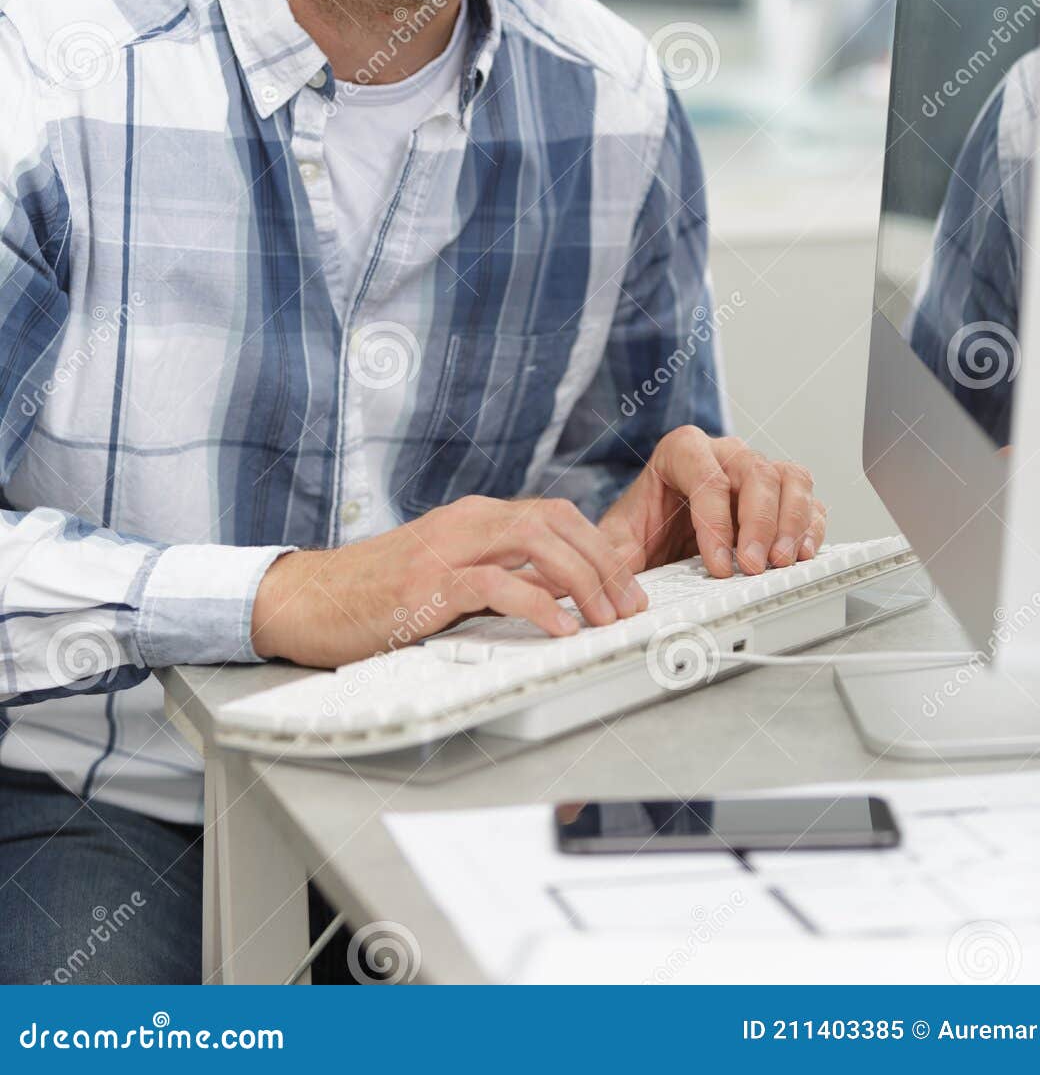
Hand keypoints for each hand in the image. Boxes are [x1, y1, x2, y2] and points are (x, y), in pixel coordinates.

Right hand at [251, 494, 647, 667]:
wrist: (305, 600)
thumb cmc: (373, 595)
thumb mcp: (446, 577)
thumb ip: (497, 577)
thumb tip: (558, 598)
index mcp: (473, 518)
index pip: (555, 515)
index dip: (600, 547)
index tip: (629, 585)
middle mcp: (465, 523)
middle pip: (556, 521)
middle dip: (605, 563)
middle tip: (631, 605)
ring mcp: (445, 549)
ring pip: (535, 542)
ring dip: (584, 580)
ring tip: (608, 618)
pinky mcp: (426, 585)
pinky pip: (495, 584)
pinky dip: (537, 604)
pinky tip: (561, 628)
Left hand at [598, 426, 826, 580]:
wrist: (662, 532)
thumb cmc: (644, 527)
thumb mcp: (619, 539)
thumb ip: (613, 555)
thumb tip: (610, 582)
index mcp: (682, 450)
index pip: (706, 474)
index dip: (715, 521)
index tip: (718, 565)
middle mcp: (724, 453)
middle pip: (755, 471)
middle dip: (758, 522)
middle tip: (753, 566)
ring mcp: (756, 471)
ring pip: (789, 478)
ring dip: (791, 522)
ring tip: (781, 562)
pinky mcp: (781, 496)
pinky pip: (809, 500)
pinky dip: (811, 527)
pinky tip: (801, 555)